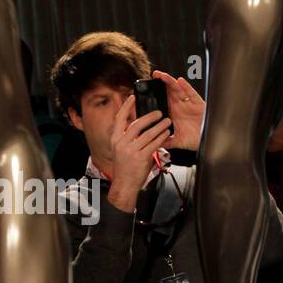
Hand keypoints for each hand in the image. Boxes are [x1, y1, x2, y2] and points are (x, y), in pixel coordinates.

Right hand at [107, 94, 169, 211]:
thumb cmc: (126, 167)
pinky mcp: (140, 158)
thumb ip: (130, 137)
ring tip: (167, 122)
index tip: (132, 97)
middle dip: (149, 117)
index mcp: (115, 139)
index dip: (126, 106)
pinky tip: (166, 134)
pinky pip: (153, 144)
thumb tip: (141, 124)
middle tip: (159, 112)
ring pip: (147, 134)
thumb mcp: (122, 149)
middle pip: (136, 124)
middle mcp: (121, 143)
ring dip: (159, 126)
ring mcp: (130, 151)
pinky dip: (161, 137)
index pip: (119, 118)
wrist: (125, 185)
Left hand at [152, 70, 205, 151]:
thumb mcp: (177, 141)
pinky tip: (180, 81)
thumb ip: (165, 141)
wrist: (209, 141)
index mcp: (173, 114)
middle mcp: (180, 107)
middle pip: (169, 92)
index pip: (163, 101)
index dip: (155, 95)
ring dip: (170, 81)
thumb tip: (153, 144)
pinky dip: (186, 86)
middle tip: (153, 75)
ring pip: (178, 89)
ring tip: (161, 75)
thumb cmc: (195, 139)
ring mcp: (189, 104)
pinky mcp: (198, 104)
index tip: (145, 90)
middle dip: (161, 83)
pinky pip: (191, 93)